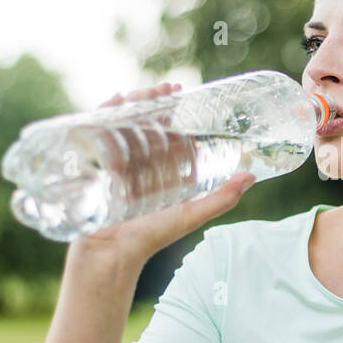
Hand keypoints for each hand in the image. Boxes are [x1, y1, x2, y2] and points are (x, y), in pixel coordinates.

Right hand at [69, 81, 255, 263]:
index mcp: (155, 169)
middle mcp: (133, 162)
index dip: (171, 109)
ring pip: (121, 121)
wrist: (110, 256)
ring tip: (148, 91)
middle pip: (142, 120)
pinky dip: (103, 112)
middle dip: (153, 99)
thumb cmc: (149, 238)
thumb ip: (221, 199)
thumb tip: (251, 176)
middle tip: (169, 87)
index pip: (162, 130)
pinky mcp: (91, 164)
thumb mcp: (190, 215)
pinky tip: (115, 99)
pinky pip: (94, 132)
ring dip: (134, 102)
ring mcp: (110, 161)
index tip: (182, 91)